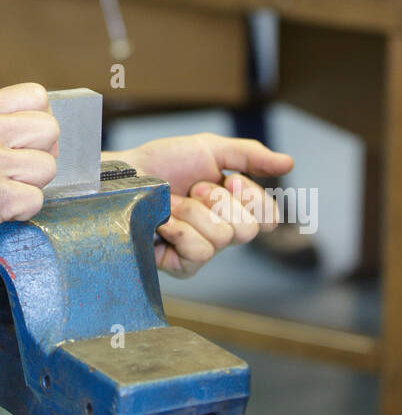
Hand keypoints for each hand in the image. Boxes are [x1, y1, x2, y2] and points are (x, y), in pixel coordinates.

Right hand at [0, 83, 58, 262]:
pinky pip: (35, 200)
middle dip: (40, 154)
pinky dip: (21, 212)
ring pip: (47, 167)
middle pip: (50, 129)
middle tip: (16, 172)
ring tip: (3, 193)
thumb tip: (23, 125)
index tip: (23, 143)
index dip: (37, 122)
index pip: (36, 95)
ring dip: (31, 186)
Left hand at [103, 132, 293, 278]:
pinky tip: (164, 222)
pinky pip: (199, 252)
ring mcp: (202, 250)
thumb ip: (250, 156)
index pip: (269, 218)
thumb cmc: (163, 162)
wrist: (125, 176)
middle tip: (194, 189)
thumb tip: (289, 163)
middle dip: (219, 200)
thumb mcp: (210, 149)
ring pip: (223, 238)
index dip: (253, 199)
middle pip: (249, 229)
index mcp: (234, 206)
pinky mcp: (182, 265)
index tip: (231, 180)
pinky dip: (180, 229)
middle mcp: (222, 231)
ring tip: (172, 203)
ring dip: (193, 211)